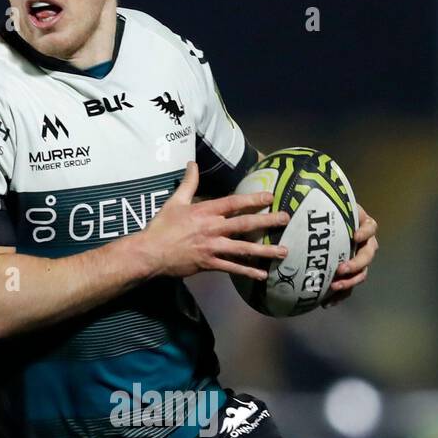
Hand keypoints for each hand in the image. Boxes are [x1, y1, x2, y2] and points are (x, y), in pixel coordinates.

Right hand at [143, 161, 289, 280]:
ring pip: (243, 248)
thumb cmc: (162, 227)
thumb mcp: (175, 201)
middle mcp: (213, 228)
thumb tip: (192, 163)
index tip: (270, 196)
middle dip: (267, 221)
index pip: (234, 203)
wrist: (150, 252)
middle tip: (286, 219)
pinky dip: (247, 272)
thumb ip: (188, 183)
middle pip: (245, 224)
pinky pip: (232, 268)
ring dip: (265, 250)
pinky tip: (262, 274)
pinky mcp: (209, 264)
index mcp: (206, 211)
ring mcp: (212, 247)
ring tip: (283, 251)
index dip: (253, 199)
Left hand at [323, 205, 378, 306]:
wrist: (319, 231)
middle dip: (355, 263)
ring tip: (334, 287)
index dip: (365, 232)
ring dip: (349, 282)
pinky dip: (339, 296)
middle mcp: (365, 243)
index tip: (353, 236)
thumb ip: (319, 209)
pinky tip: (326, 303)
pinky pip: (349, 287)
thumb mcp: (323, 208)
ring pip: (361, 274)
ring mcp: (358, 260)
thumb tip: (297, 203)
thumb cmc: (322, 215)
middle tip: (340, 269)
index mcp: (362, 225)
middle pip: (368, 255)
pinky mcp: (349, 275)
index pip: (370, 227)